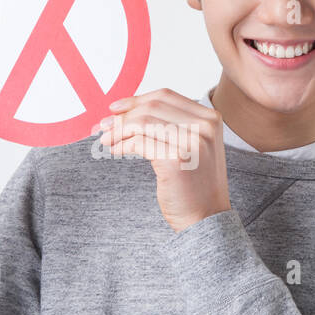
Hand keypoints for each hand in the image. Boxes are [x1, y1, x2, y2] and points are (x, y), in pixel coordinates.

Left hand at [96, 88, 230, 232]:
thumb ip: (171, 126)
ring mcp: (192, 142)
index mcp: (210, 119)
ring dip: (119, 130)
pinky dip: (122, 144)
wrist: (206, 218)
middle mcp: (204, 126)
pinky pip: (139, 142)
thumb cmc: (195, 186)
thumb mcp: (192, 147)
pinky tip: (116, 151)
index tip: (115, 108)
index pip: (166, 96)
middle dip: (123, 115)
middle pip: (152, 107)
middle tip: (104, 126)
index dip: (136, 99)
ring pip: (143, 122)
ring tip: (106, 140)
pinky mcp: (176, 159)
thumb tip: (126, 111)